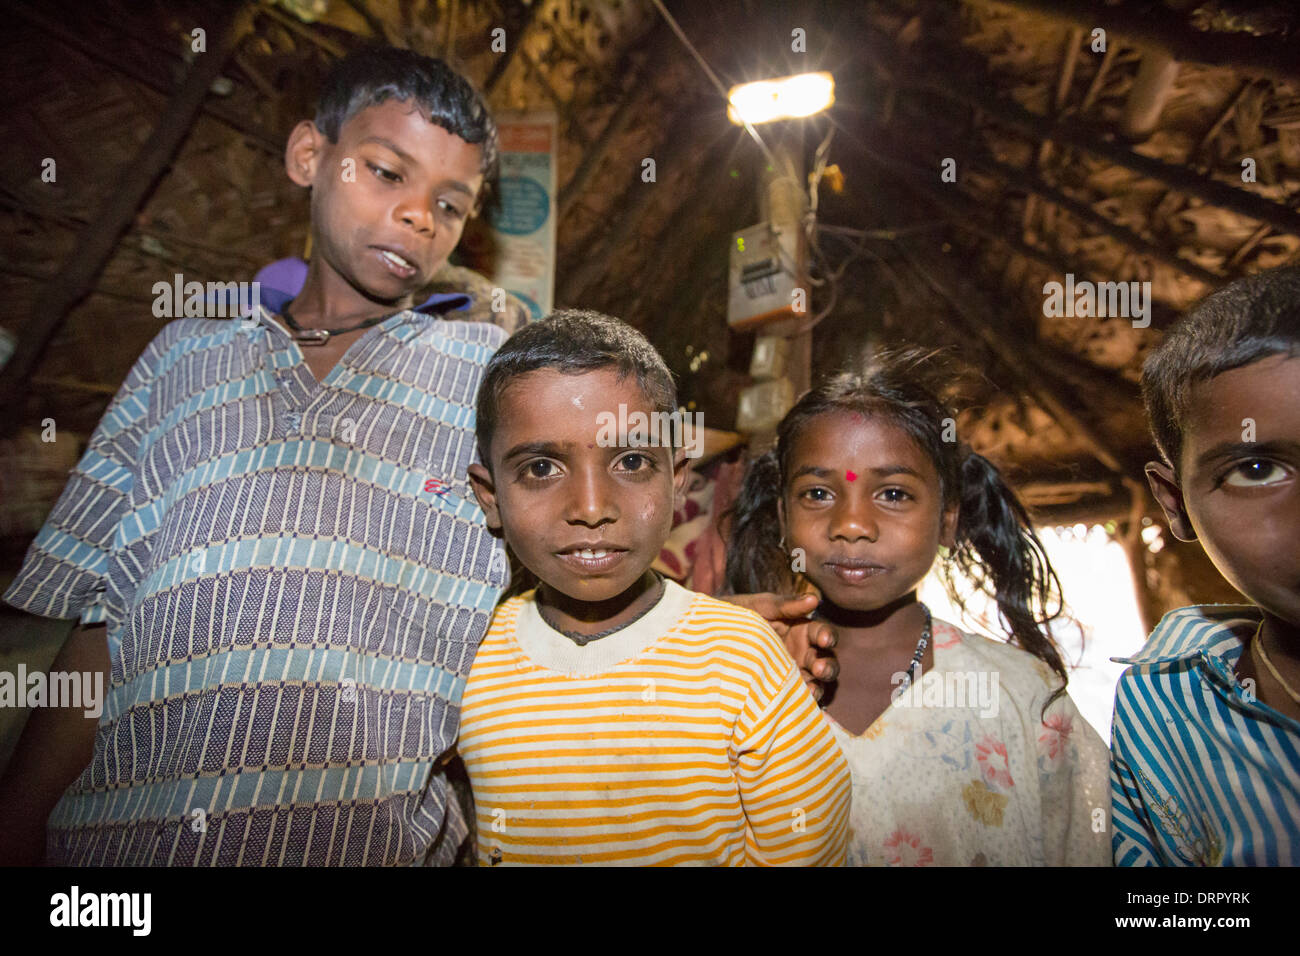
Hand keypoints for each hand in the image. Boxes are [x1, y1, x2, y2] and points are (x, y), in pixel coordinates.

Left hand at [723, 592, 838, 701]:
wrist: (712, 635)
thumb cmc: (741, 615)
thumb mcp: (761, 606)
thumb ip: (786, 604)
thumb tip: (813, 599)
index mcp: (802, 629)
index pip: (822, 633)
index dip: (827, 636)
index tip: (823, 639)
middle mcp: (803, 652)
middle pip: (826, 660)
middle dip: (827, 665)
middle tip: (819, 668)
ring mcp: (794, 672)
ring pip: (818, 682)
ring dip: (819, 685)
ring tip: (813, 689)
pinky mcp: (782, 689)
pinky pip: (799, 696)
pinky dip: (805, 699)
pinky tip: (802, 699)